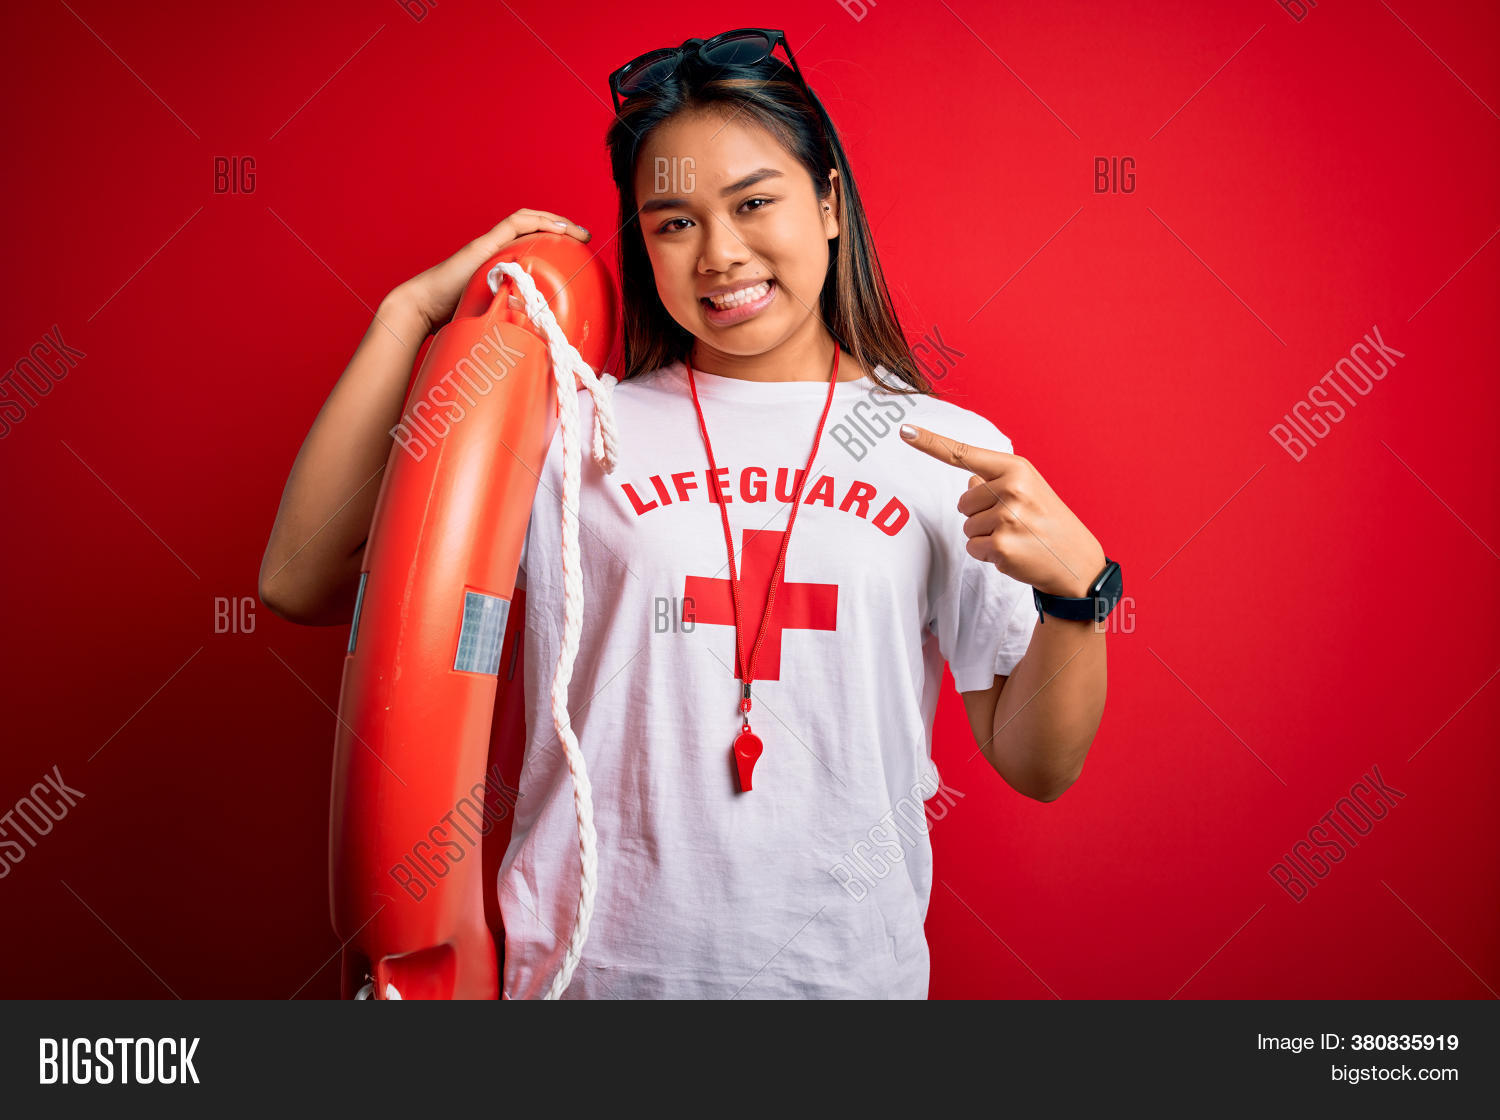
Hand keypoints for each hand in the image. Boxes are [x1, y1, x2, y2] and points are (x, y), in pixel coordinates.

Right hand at [392, 208, 591, 333]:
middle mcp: (495, 249)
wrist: (423, 310)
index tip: (578, 249)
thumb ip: (514, 320)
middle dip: (561, 228)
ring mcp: (489, 245)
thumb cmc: (453, 318)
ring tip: (575, 230)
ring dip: (554, 221)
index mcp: (499, 263)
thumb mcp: (494, 317)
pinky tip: (558, 228)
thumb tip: (539, 343)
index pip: (530, 242)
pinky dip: (538, 222)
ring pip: (526, 220)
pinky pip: (514, 224)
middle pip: (532, 227)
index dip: (554, 241)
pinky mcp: (484, 245)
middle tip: (584, 236)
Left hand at [900, 424, 1105, 597]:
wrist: (1076, 562)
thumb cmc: (1048, 522)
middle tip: (1014, 523)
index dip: (931, 442)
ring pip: (966, 526)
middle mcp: (1011, 488)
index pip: (964, 454)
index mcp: (1016, 469)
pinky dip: (987, 554)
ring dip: (985, 536)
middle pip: (962, 502)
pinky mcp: (1001, 545)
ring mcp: (1006, 517)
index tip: (905, 431)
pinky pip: (972, 548)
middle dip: (980, 515)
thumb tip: (970, 482)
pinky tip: (1013, 552)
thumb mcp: (1028, 490)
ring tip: (1016, 537)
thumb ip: (995, 482)